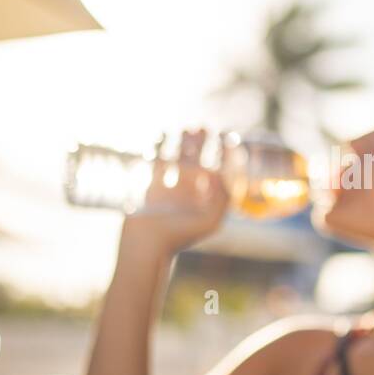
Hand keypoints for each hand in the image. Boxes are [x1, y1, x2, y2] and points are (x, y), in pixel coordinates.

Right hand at [120, 128, 229, 257]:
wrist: (146, 247)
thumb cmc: (179, 237)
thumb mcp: (210, 221)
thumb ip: (222, 198)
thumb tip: (222, 173)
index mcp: (205, 204)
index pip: (219, 174)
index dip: (224, 156)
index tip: (227, 138)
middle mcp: (190, 197)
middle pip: (199, 164)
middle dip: (202, 146)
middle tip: (205, 128)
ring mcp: (170, 192)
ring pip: (178, 162)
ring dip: (183, 144)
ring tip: (188, 129)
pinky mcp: (152, 190)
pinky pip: (157, 165)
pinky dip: (160, 149)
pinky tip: (163, 134)